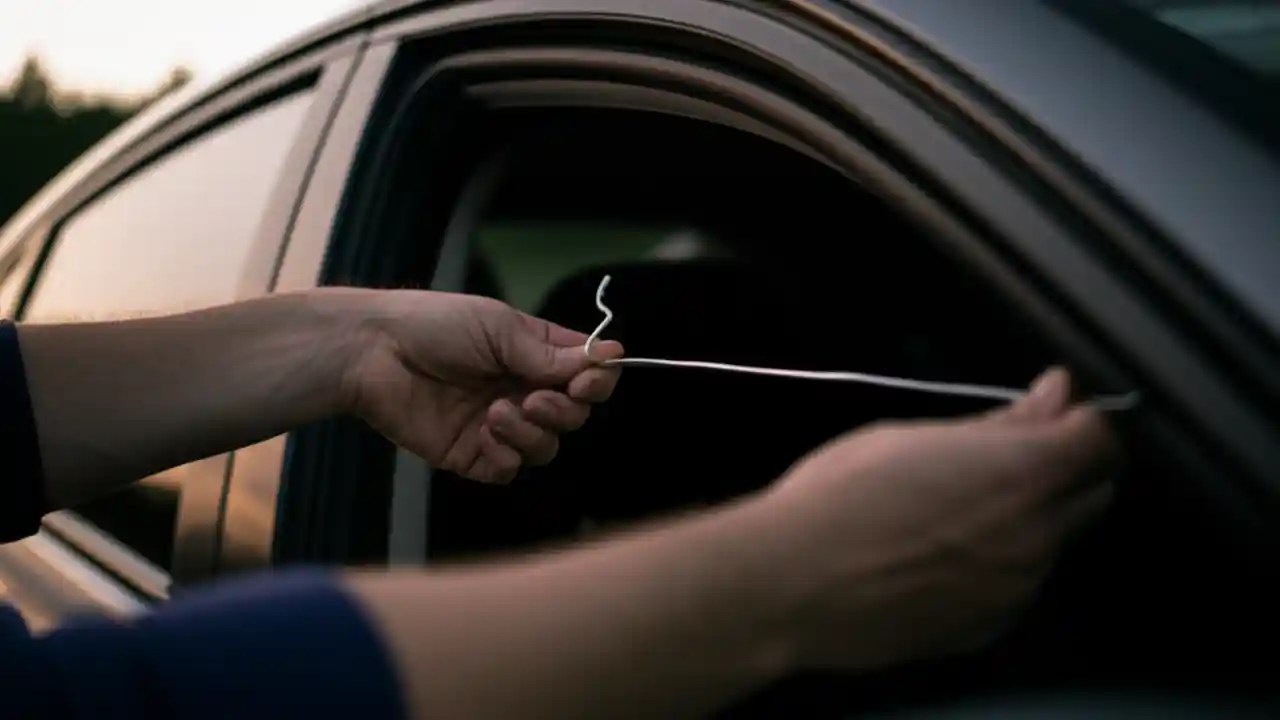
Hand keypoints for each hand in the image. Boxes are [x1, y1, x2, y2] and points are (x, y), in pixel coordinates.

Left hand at [341, 290, 622, 482]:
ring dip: (530, 434)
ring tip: (495, 414)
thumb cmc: (435, 325)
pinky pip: (508, 470)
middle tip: (531, 399)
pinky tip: (484, 435)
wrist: (373, 352)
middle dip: (563, 411)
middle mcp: (523, 391)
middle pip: (573, 417)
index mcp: (535, 355)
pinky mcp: (470, 454)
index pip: (587, 376)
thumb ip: (549, 354)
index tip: (587, 381)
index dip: (596, 382)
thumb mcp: (498, 328)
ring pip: (545, 448)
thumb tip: (609, 357)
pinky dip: (505, 457)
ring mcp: (498, 426)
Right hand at [753, 367, 1118, 670]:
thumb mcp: (916, 436)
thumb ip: (1001, 422)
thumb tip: (1054, 394)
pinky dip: (994, 568)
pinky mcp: (986, 628)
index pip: (1102, 441)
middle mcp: (1037, 537)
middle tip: (997, 460)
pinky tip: (935, 558)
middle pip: (1092, 494)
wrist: (795, 582)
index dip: (1078, 422)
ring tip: (947, 514)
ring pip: (1049, 545)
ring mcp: (1015, 591)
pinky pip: (1012, 589)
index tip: (1047, 415)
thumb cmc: (843, 497)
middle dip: (1062, 471)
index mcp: (1025, 474)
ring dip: (1025, 522)